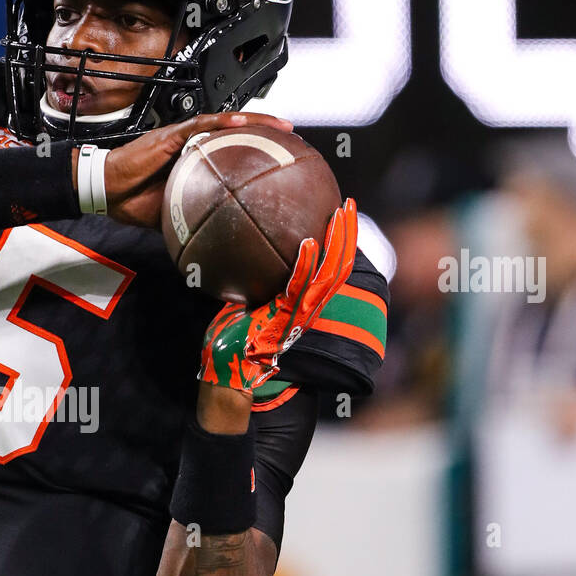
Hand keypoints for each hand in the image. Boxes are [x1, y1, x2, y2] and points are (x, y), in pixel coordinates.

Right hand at [91, 111, 293, 227]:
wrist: (106, 189)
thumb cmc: (133, 200)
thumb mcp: (173, 211)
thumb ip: (194, 212)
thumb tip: (218, 233)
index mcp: (192, 158)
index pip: (228, 148)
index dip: (254, 148)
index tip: (278, 154)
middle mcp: (191, 143)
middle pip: (233, 130)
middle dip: (264, 130)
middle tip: (290, 134)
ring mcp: (181, 137)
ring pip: (224, 122)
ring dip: (252, 120)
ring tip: (279, 124)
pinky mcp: (170, 135)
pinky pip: (200, 125)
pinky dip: (221, 122)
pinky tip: (240, 121)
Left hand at [199, 198, 358, 391]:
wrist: (228, 370)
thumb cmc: (231, 341)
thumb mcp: (246, 304)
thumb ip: (252, 282)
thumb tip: (239, 252)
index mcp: (303, 303)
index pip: (330, 269)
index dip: (338, 243)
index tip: (338, 215)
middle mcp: (308, 307)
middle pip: (339, 266)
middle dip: (346, 234)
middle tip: (347, 205)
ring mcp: (299, 312)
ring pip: (329, 274)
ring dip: (337, 242)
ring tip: (340, 214)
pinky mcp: (285, 316)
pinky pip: (299, 285)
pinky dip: (305, 264)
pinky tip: (309, 241)